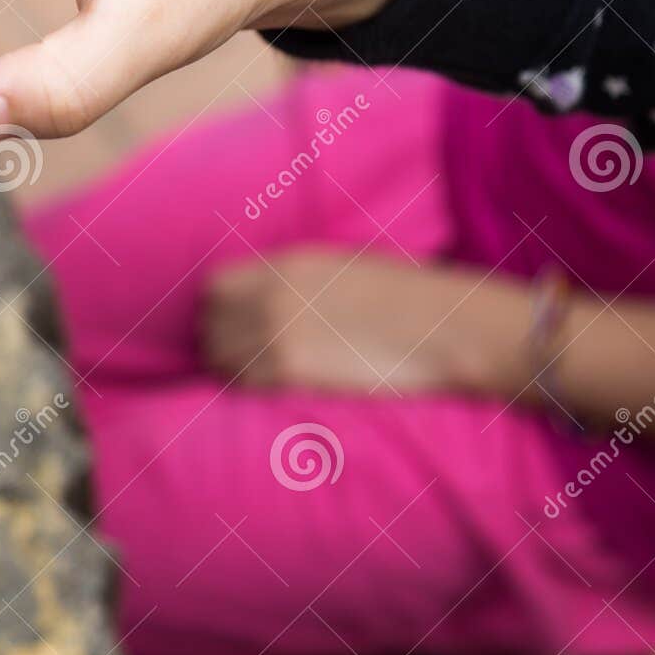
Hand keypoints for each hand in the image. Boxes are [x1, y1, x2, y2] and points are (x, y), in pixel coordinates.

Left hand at [199, 249, 532, 395]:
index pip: (215, 287)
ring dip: (228, 367)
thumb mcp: (344, 266)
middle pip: (209, 323)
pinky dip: (245, 387)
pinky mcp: (289, 370)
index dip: (219, 309)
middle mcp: (270, 294)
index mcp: (286, 265)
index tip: (231, 324)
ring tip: (252, 374)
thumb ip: (297, 278)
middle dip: (218, 339)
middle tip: (237, 355)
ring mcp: (276, 332)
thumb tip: (267, 296)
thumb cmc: (409, 297)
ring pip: (219, 356)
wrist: (446, 327)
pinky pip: (241, 381)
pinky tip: (267, 388)